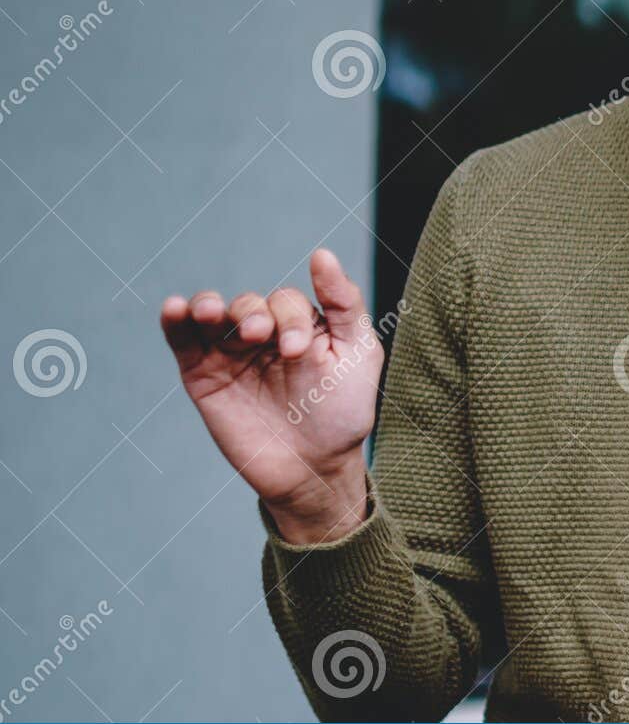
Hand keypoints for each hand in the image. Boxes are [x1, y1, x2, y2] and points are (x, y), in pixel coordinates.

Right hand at [159, 248, 379, 544]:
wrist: (312, 469)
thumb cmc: (342, 411)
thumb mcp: (357, 354)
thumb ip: (344, 303)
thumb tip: (321, 254)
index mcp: (302, 324)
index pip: (288, 302)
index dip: (292, 319)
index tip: (299, 352)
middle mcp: (264, 333)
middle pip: (249, 304)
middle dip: (253, 314)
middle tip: (260, 337)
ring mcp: (231, 353)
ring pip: (212, 315)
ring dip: (210, 307)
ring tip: (211, 313)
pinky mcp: (203, 376)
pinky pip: (183, 341)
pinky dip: (175, 321)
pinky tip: (175, 308)